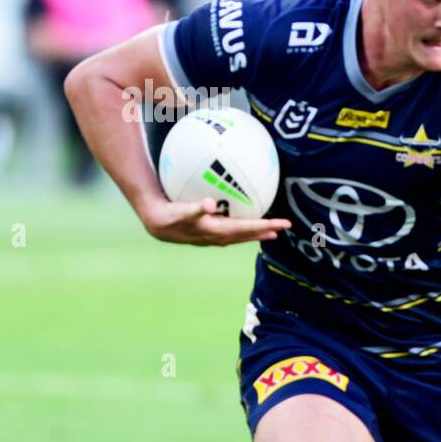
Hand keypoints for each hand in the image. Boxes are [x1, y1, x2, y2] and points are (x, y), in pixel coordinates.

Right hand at [139, 197, 289, 245]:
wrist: (155, 225)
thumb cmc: (167, 215)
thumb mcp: (179, 211)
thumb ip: (195, 208)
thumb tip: (210, 204)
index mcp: (216, 232)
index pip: (246, 229)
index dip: (265, 226)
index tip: (282, 224)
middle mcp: (217, 237)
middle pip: (246, 234)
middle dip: (266, 230)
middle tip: (285, 226)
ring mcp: (213, 237)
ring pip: (239, 236)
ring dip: (255, 233)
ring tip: (271, 231)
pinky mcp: (207, 234)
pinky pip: (230, 232)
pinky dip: (241, 229)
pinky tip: (245, 222)